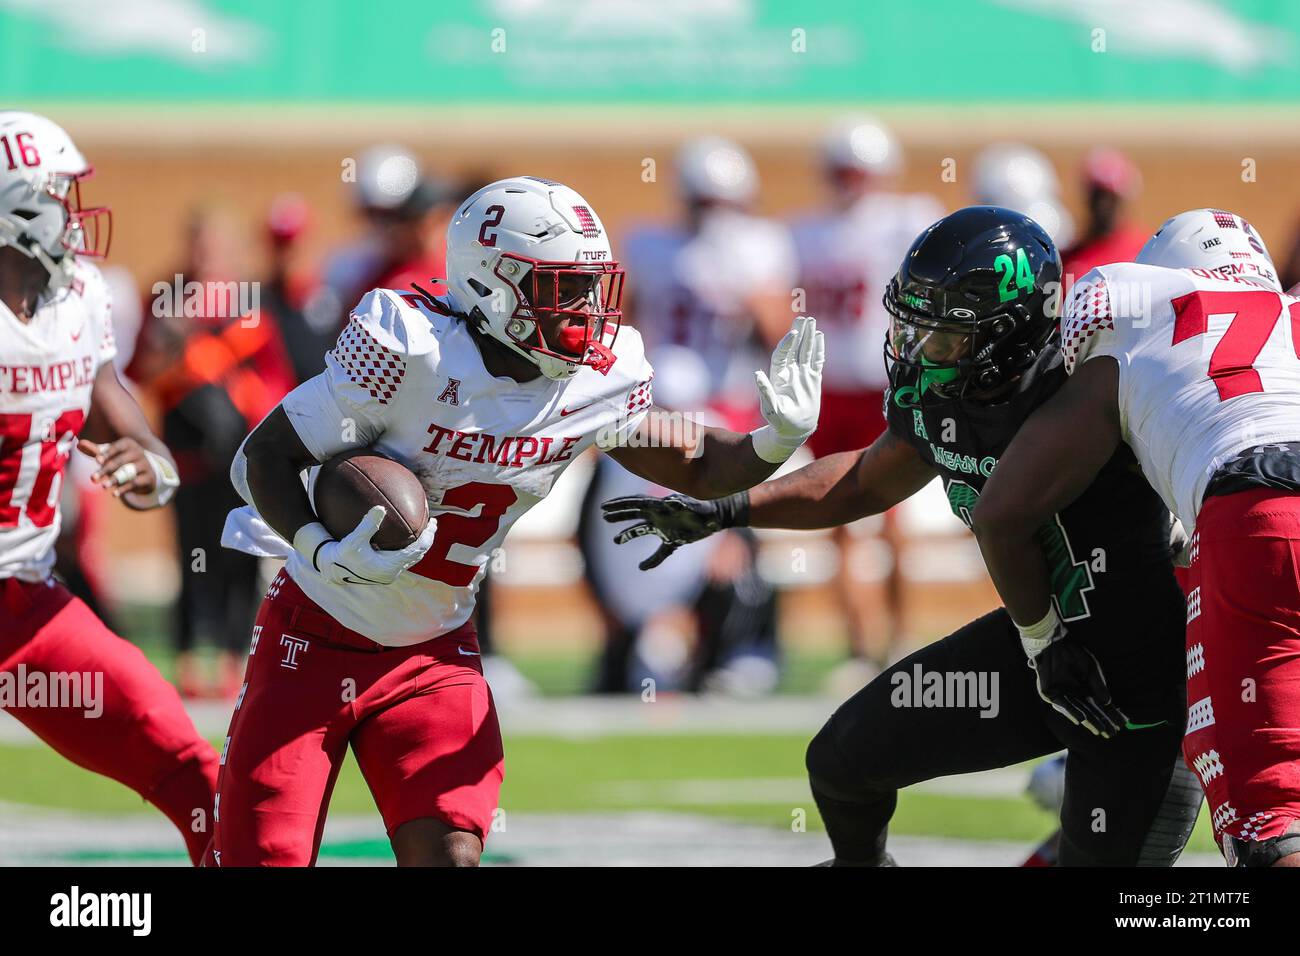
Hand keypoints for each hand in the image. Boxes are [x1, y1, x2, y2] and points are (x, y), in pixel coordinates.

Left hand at [78, 438, 162, 507]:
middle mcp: (138, 452)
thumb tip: (79, 444)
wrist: (146, 471)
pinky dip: (124, 489)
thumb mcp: (110, 455)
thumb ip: (96, 451)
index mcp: (128, 444)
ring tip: (104, 486)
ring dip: (115, 479)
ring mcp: (145, 464)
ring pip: (128, 472)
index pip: (116, 447)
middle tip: (93, 478)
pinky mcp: (148, 477)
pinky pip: (135, 483)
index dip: (107, 453)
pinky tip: (114, 494)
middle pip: (120, 461)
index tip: (97, 460)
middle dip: (106, 470)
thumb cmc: (123, 461)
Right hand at [296, 506, 436, 585]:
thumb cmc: (341, 555)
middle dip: (427, 538)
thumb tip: (380, 508)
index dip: (428, 536)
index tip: (433, 522)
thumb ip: (368, 525)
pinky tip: (402, 535)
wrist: (330, 570)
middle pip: (418, 554)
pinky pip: (401, 558)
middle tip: (432, 523)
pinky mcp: (382, 571)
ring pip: (411, 558)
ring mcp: (388, 573)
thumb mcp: (353, 540)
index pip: (417, 550)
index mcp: (390, 567)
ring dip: (419, 544)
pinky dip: (407, 547)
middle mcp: (392, 572)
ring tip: (423, 529)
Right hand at [601, 492, 746, 570]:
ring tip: (615, 539)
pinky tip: (643, 567)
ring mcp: (667, 526)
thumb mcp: (698, 507)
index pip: (637, 504)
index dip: (621, 505)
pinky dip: (653, 560)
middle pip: (635, 513)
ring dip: (629, 533)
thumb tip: (669, 502)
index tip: (605, 507)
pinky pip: (661, 551)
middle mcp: (661, 515)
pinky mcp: (675, 538)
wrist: (720, 516)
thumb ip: (684, 505)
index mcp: (663, 506)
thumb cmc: (710, 510)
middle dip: (619, 513)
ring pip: (642, 529)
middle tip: (602, 514)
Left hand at [751, 315, 823, 462]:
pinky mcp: (812, 380)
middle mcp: (790, 373)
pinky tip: (820, 337)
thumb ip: (764, 391)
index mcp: (778, 377)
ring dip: (809, 337)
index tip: (793, 334)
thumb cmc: (779, 422)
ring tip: (812, 322)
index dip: (786, 344)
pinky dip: (818, 349)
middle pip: (794, 349)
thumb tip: (756, 373)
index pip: (782, 355)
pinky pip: (816, 361)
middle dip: (799, 334)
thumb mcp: (770, 408)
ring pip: (805, 351)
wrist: (793, 430)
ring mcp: (801, 375)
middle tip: (804, 319)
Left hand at [1030, 631, 1127, 737]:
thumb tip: (1108, 703)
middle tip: (1112, 733)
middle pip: (1091, 711)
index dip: (1112, 714)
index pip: (1101, 705)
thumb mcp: (1091, 669)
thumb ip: (1099, 686)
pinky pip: (1062, 704)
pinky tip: (1082, 720)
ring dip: (1089, 721)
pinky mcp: (1049, 693)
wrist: (1053, 643)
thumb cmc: (1072, 653)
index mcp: (1085, 688)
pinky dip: (1072, 712)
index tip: (1122, 724)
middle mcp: (1075, 693)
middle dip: (1102, 722)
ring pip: (1078, 710)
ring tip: (1100, 730)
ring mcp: (1062, 694)